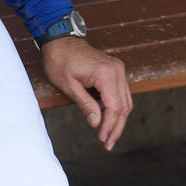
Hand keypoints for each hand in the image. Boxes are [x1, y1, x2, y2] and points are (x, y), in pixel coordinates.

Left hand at [40, 36, 131, 150]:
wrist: (60, 40)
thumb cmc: (60, 61)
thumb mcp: (69, 86)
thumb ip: (85, 104)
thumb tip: (96, 123)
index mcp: (106, 74)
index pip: (115, 107)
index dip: (110, 125)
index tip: (103, 139)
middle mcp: (117, 71)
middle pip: (124, 106)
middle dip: (117, 127)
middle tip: (108, 144)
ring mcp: (118, 69)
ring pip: (126, 101)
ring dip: (118, 120)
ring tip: (109, 137)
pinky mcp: (115, 71)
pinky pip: (121, 94)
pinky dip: (117, 108)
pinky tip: (108, 121)